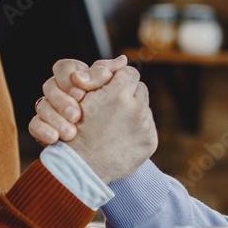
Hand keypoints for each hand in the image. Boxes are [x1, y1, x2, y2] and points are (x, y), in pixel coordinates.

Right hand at [30, 56, 125, 144]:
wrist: (101, 148)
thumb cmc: (109, 115)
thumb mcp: (112, 93)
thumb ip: (112, 78)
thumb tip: (122, 61)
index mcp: (76, 78)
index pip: (64, 67)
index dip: (69, 78)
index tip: (81, 94)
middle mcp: (60, 91)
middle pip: (50, 85)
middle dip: (62, 101)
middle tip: (76, 116)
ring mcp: (49, 109)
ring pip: (41, 105)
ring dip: (55, 118)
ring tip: (70, 133)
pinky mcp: (42, 127)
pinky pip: (34, 125)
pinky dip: (43, 130)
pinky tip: (55, 138)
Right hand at [66, 64, 156, 182]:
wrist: (80, 167)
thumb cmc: (76, 129)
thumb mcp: (83, 97)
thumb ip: (101, 76)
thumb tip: (123, 60)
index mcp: (118, 94)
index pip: (129, 72)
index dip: (119, 79)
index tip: (112, 87)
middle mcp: (136, 109)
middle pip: (140, 88)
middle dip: (128, 93)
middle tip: (114, 105)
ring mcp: (145, 126)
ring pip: (144, 107)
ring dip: (134, 111)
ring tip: (116, 123)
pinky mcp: (150, 142)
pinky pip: (148, 126)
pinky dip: (138, 129)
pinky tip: (122, 136)